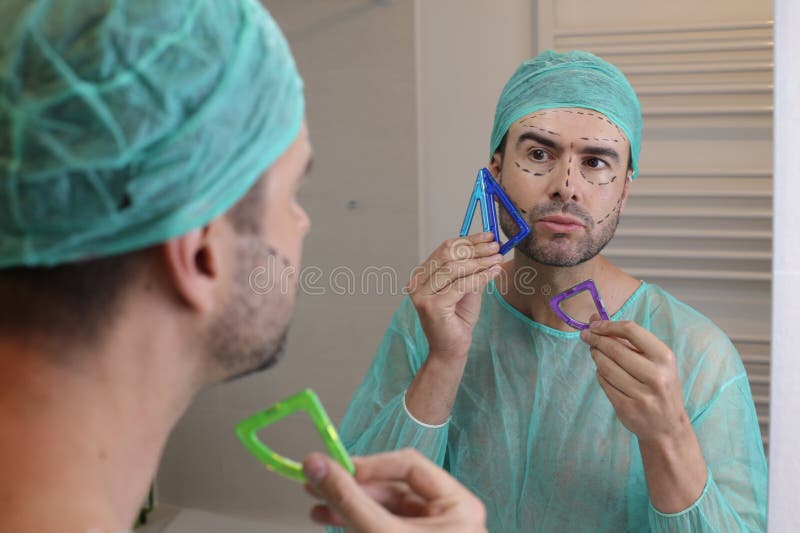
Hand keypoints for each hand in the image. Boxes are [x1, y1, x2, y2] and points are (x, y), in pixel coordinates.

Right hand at [303, 449, 486, 532]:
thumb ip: (349, 500)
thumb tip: (316, 464)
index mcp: (459, 506)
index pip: (409, 464)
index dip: (370, 464)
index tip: (337, 468)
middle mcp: (449, 517)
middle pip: (394, 487)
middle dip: (352, 487)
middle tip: (317, 482)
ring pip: (385, 509)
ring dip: (349, 506)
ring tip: (315, 505)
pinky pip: (383, 527)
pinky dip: (357, 522)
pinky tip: (331, 520)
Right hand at [406, 233, 501, 360]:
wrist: (451, 350)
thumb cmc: (458, 319)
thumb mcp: (467, 288)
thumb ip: (472, 270)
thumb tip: (489, 247)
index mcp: (422, 275)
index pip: (445, 249)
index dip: (468, 240)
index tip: (489, 236)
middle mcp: (417, 282)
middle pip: (448, 255)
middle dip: (475, 249)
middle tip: (496, 246)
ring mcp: (421, 294)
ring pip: (454, 268)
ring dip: (480, 262)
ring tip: (497, 259)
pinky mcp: (432, 306)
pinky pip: (460, 285)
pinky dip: (480, 277)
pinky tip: (493, 273)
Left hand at [579, 315, 690, 444]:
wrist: (668, 427)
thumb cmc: (660, 387)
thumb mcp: (656, 362)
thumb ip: (628, 340)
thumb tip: (595, 319)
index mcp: (664, 358)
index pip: (631, 331)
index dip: (609, 325)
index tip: (595, 324)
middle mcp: (655, 376)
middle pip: (615, 349)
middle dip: (596, 339)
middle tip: (586, 336)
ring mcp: (641, 394)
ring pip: (606, 367)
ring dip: (596, 356)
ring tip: (594, 352)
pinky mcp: (627, 408)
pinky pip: (604, 384)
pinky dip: (600, 374)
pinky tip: (602, 371)